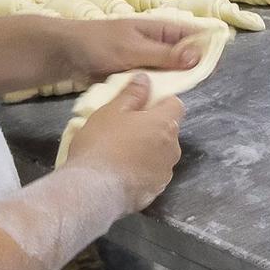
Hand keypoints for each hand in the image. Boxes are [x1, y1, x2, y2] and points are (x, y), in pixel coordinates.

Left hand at [59, 16, 203, 85]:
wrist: (68, 55)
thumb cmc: (100, 44)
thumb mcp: (134, 49)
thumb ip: (165, 55)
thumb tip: (197, 57)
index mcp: (162, 30)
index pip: (194, 34)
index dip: (208, 46)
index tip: (216, 64)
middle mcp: (159, 45)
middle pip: (185, 57)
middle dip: (191, 71)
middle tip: (194, 88)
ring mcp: (149, 61)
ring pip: (171, 74)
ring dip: (173, 84)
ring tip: (177, 99)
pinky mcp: (138, 77)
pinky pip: (155, 84)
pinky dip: (158, 92)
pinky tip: (160, 104)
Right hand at [63, 75, 183, 211]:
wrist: (93, 190)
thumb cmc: (101, 144)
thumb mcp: (111, 111)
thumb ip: (132, 94)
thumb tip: (145, 78)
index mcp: (165, 124)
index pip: (176, 105)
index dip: (161, 102)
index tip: (142, 106)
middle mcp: (173, 148)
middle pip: (168, 131)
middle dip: (152, 128)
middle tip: (125, 130)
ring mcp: (166, 172)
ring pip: (161, 154)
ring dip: (148, 151)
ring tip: (121, 155)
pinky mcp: (156, 192)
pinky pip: (152, 175)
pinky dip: (142, 172)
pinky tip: (121, 174)